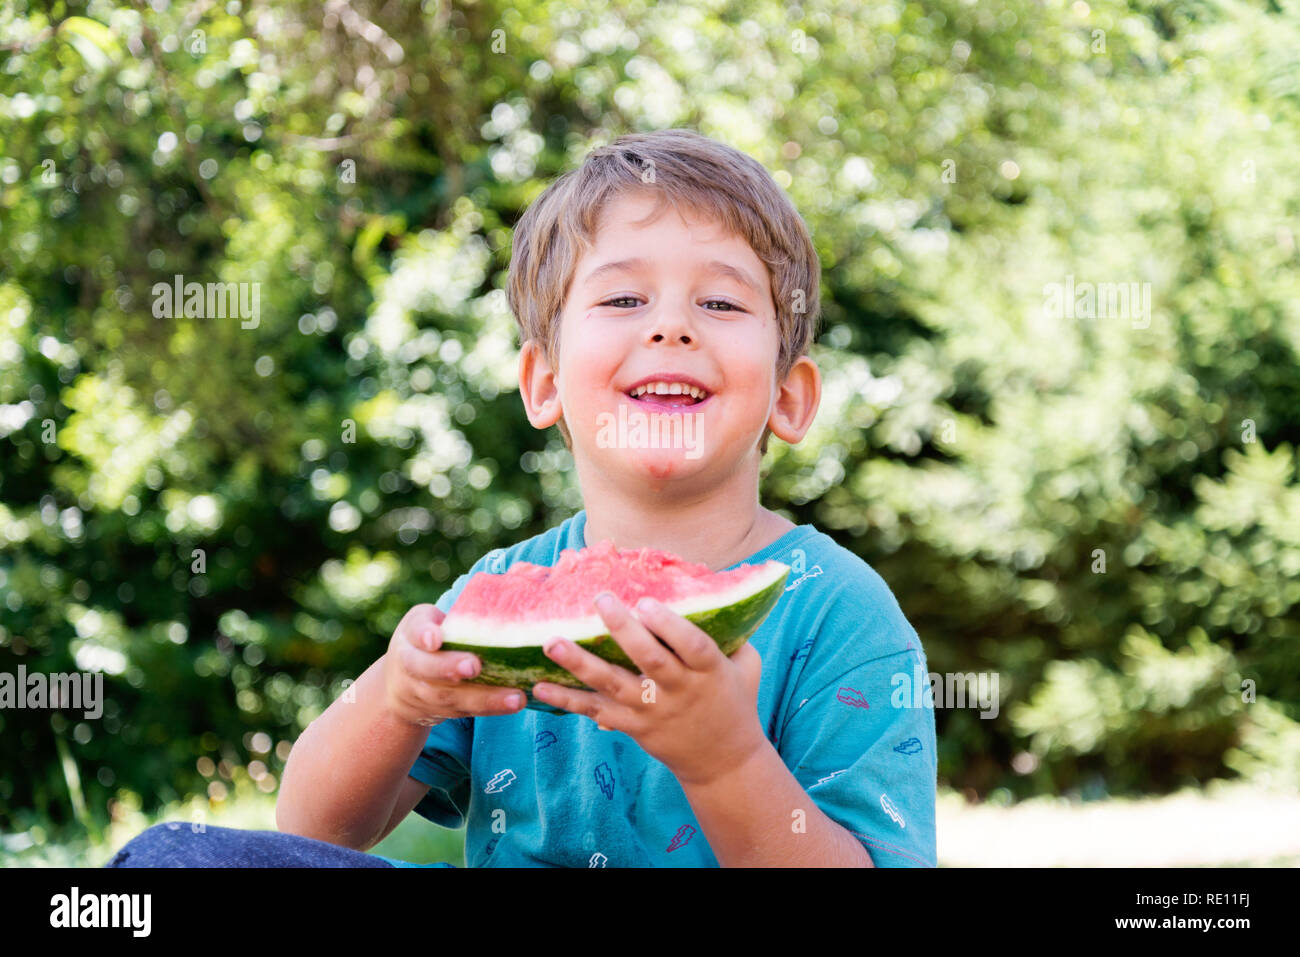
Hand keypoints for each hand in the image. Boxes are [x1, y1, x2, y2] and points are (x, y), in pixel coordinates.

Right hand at [383, 604, 525, 726]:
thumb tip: (495, 595)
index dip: (424, 635)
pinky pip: (466, 712)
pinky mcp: (443, 712)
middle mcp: (412, 670)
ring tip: (515, 697)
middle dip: (450, 668)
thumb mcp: (424, 622)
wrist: (398, 688)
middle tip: (474, 666)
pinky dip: (491, 708)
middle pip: (428, 671)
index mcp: (409, 639)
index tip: (435, 638)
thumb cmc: (423, 642)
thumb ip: (445, 616)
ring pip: (451, 699)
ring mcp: (425, 696)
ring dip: (485, 698)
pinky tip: (514, 703)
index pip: (414, 633)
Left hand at [531, 593, 767, 787]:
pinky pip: (596, 712)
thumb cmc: (735, 701)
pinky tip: (539, 687)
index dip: (669, 624)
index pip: (691, 645)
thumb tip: (707, 588)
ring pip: (614, 685)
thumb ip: (733, 634)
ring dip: (580, 663)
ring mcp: (652, 712)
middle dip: (622, 629)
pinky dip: (567, 700)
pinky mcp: (633, 727)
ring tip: (551, 642)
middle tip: (600, 599)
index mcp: (710, 671)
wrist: (725, 762)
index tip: (645, 602)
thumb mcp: (746, 666)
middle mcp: (679, 691)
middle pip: (649, 659)